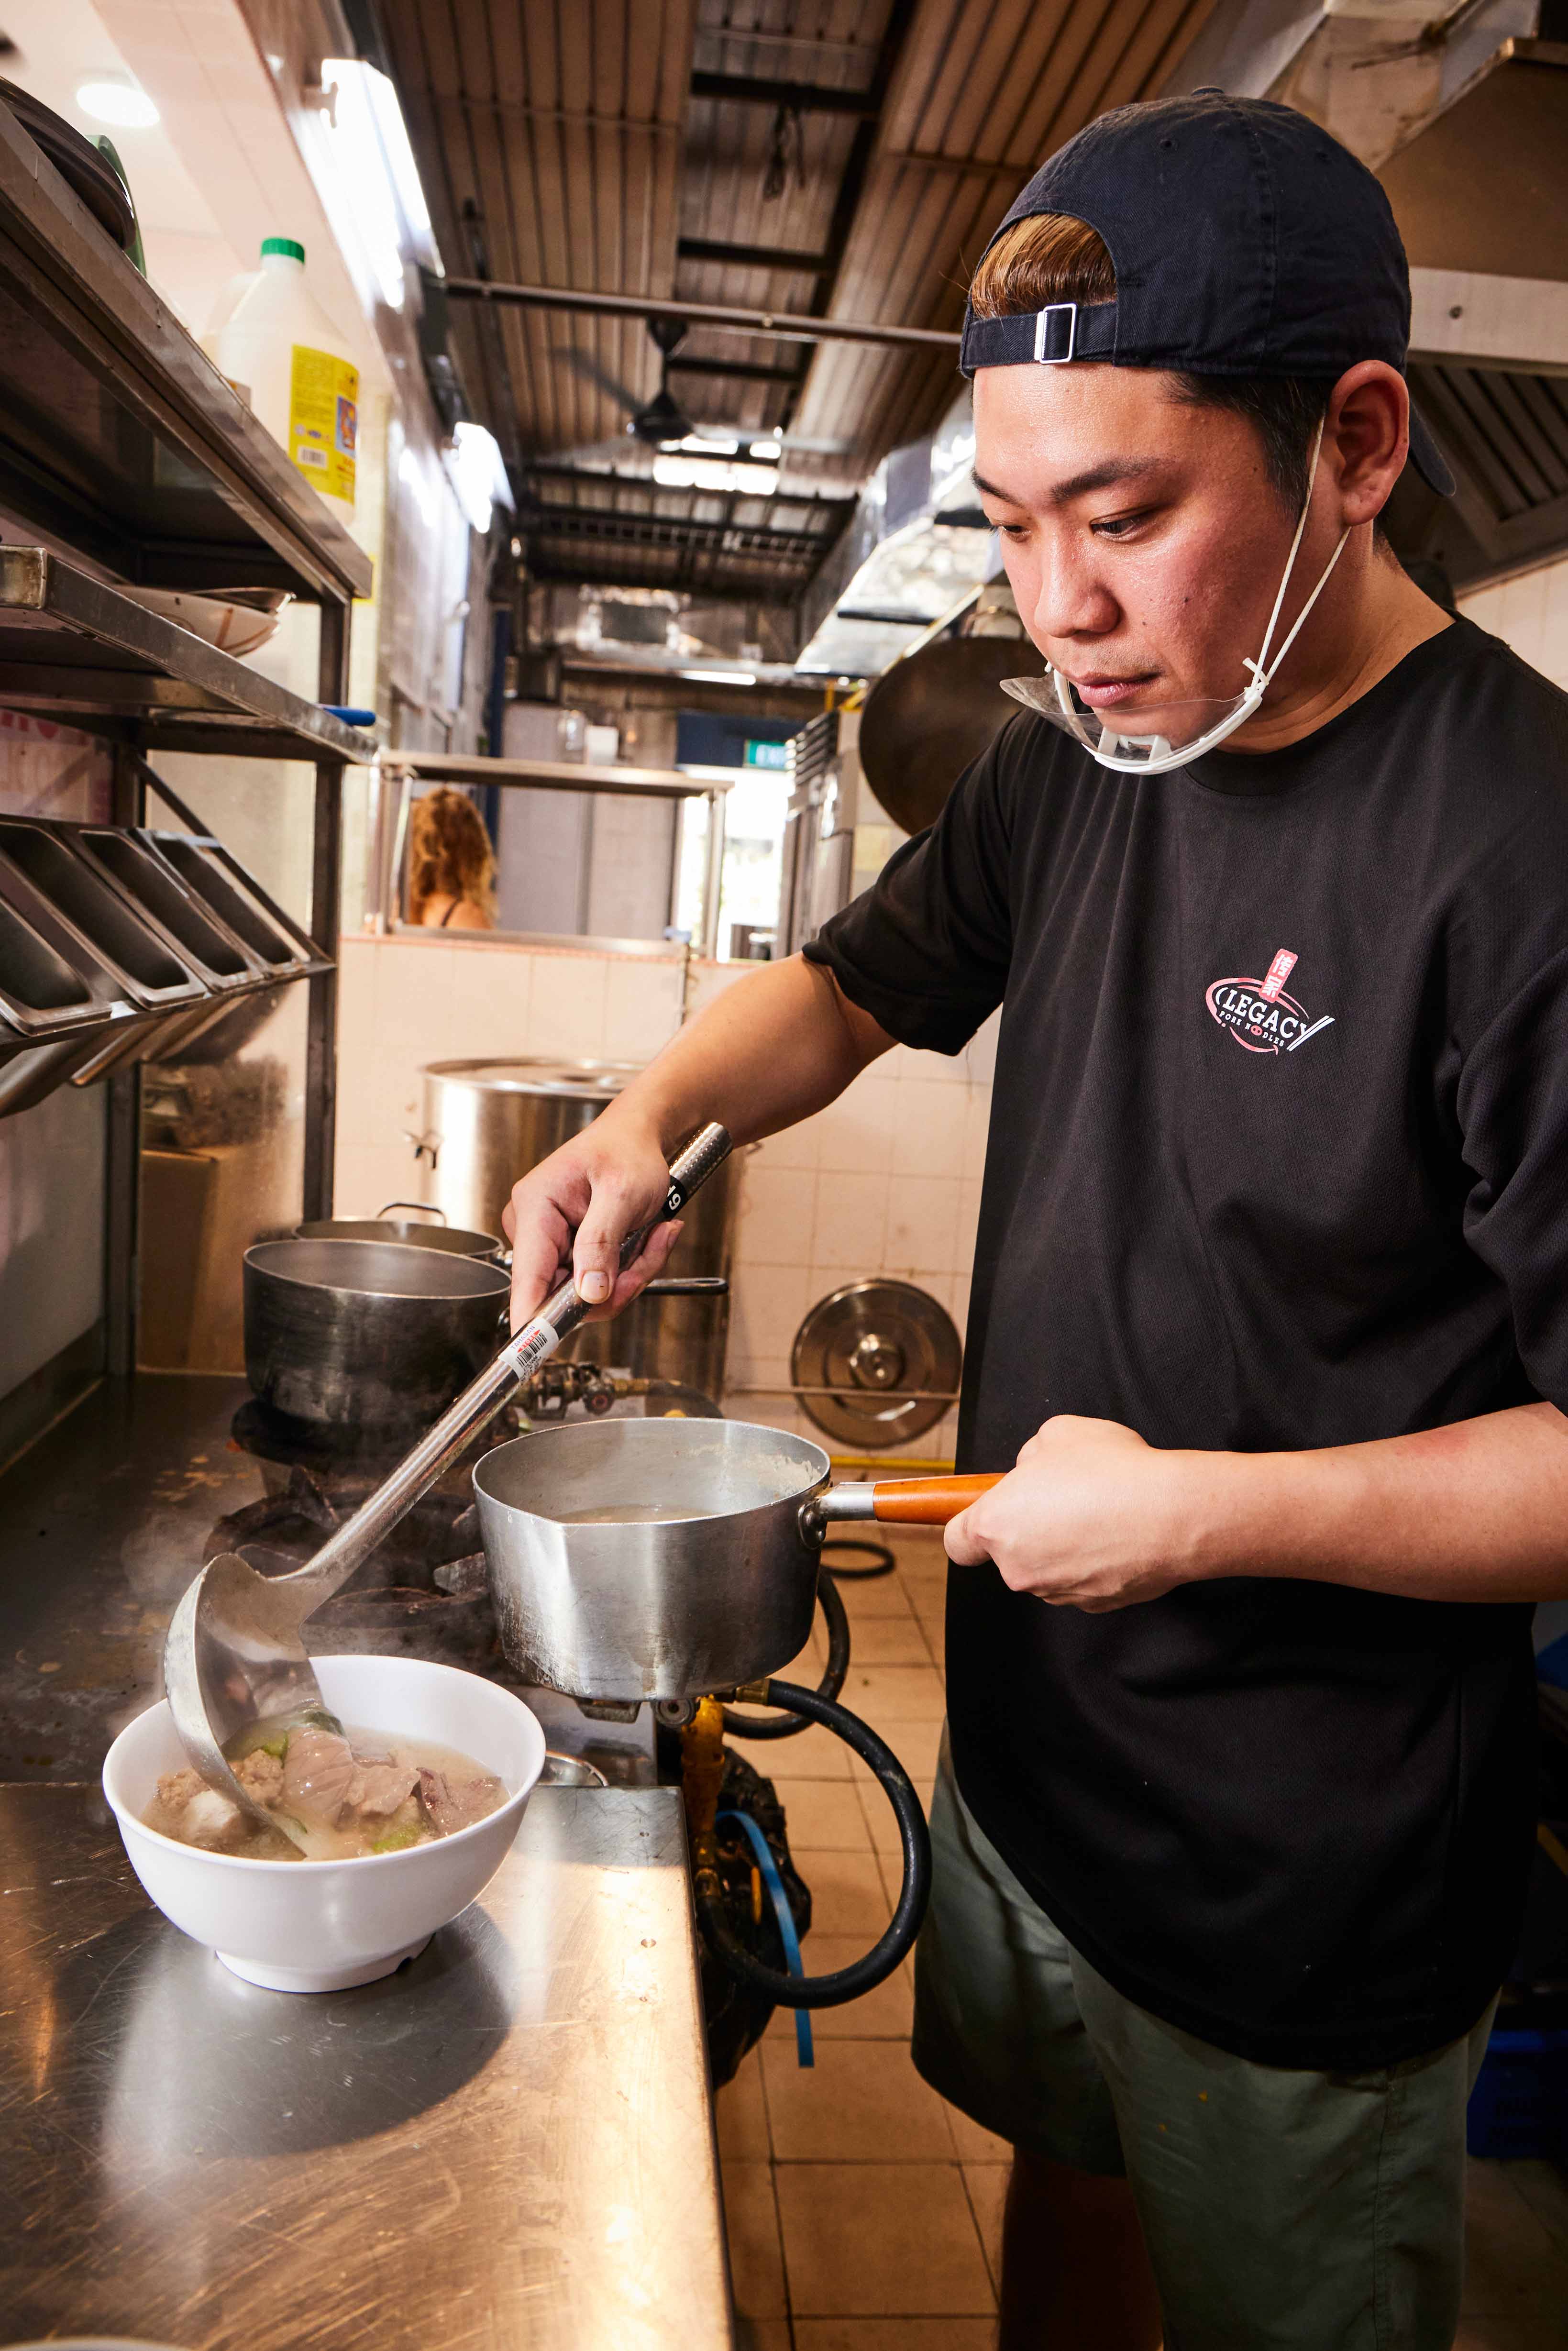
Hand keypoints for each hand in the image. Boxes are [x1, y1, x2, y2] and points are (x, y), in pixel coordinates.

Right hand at [503, 1114, 683, 1332]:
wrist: (638, 1136)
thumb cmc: (627, 1151)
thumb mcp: (623, 1193)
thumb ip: (602, 1243)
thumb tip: (588, 1292)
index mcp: (536, 1207)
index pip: (527, 1277)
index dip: (532, 1320)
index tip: (533, 1355)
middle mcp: (533, 1227)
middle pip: (563, 1293)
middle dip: (615, 1284)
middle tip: (649, 1251)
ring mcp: (550, 1242)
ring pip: (585, 1293)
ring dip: (627, 1274)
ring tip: (652, 1236)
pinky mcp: (567, 1251)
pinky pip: (595, 1282)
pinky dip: (626, 1269)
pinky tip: (644, 1238)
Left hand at [944, 1415, 1194, 1611]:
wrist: (1172, 1514)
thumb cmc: (1113, 1471)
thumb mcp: (1058, 1433)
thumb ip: (1030, 1455)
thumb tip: (1032, 1469)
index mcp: (997, 1524)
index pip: (957, 1542)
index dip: (968, 1527)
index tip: (984, 1516)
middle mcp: (1019, 1567)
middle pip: (1009, 1551)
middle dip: (1030, 1526)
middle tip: (1065, 1496)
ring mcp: (1056, 1591)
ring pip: (1047, 1567)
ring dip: (1064, 1545)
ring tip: (1100, 1512)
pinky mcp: (1093, 1604)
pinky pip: (1082, 1579)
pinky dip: (1094, 1562)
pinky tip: (1118, 1535)